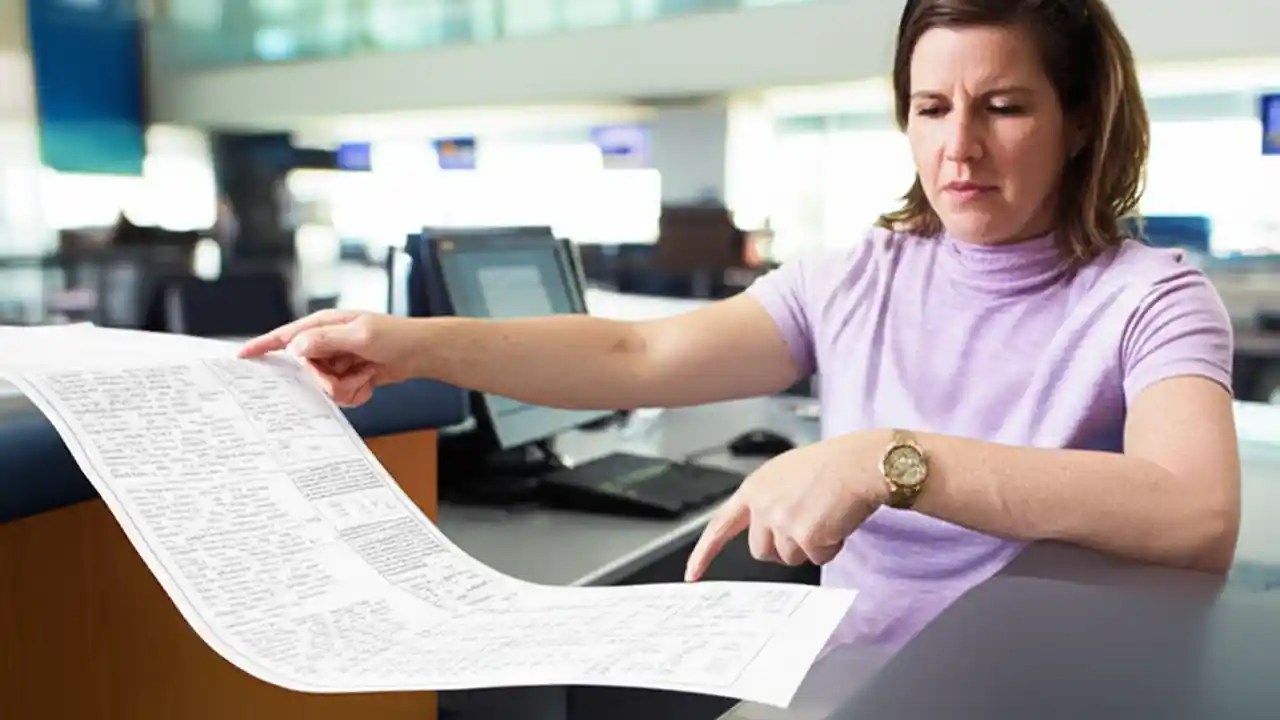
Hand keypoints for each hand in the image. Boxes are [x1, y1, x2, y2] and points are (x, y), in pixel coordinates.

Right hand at [238, 310, 423, 406]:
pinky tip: (371, 380)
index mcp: (325, 325)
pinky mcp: (348, 377)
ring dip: (347, 386)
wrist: (422, 353)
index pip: (286, 336)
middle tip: (354, 369)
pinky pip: (340, 396)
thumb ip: (325, 340)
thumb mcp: (360, 335)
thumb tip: (294, 346)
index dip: (263, 346)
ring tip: (367, 372)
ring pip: (324, 387)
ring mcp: (337, 362)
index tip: (242, 356)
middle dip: (329, 378)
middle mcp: (327, 343)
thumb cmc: (396, 336)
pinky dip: (357, 392)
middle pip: (306, 371)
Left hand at [684, 432, 888, 581]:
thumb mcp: (784, 475)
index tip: (692, 574)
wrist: (860, 463)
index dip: (705, 552)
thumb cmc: (830, 466)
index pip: (720, 525)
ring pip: (790, 557)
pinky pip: (817, 558)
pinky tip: (837, 522)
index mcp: (754, 488)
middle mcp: (762, 506)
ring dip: (810, 546)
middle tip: (807, 524)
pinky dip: (831, 547)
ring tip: (825, 516)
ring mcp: (782, 522)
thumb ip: (766, 501)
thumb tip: (765, 530)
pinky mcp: (806, 536)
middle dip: (783, 546)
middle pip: (761, 551)